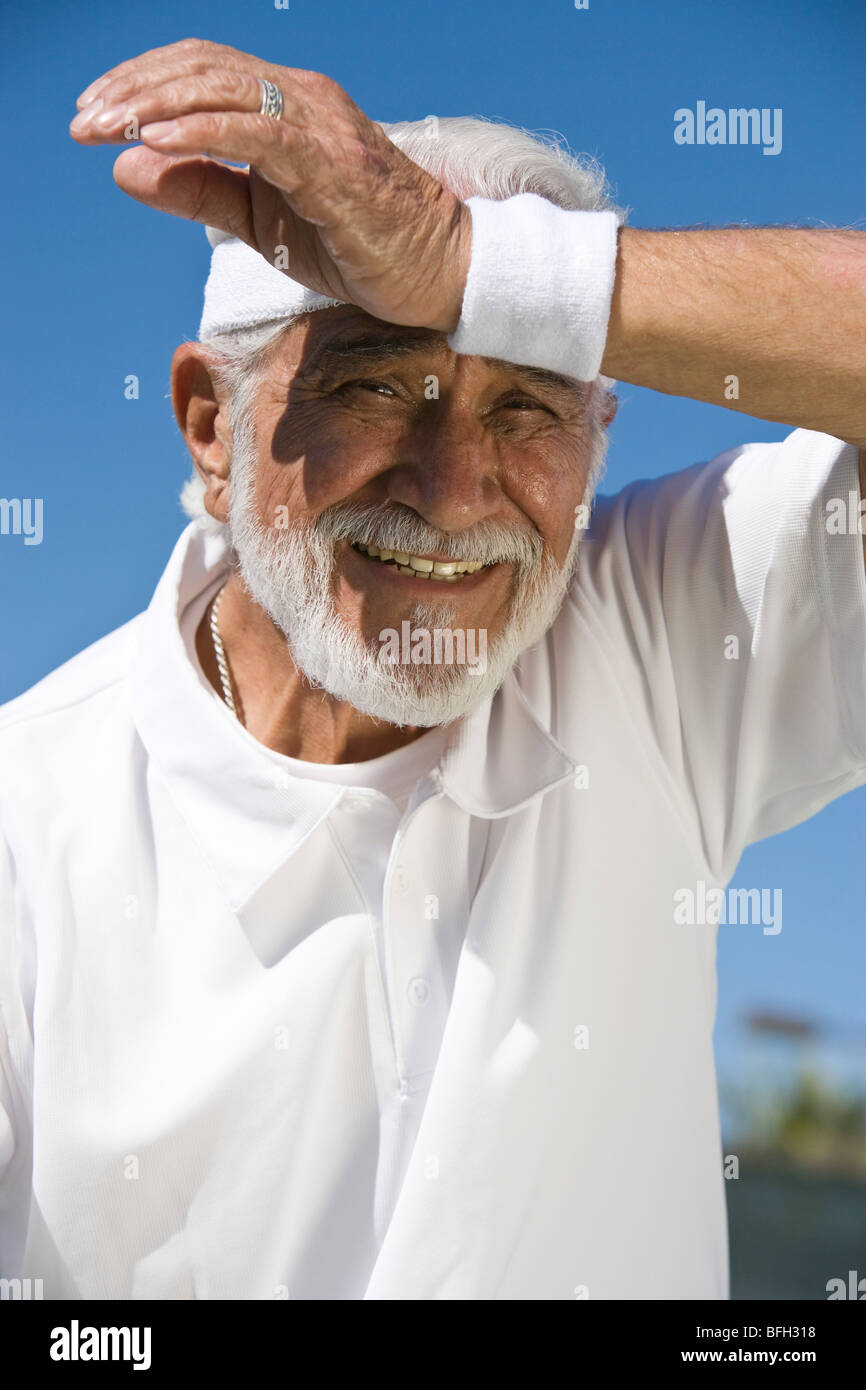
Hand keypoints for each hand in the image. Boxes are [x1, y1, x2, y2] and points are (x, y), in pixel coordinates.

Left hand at [70, 39, 471, 331]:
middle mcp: (303, 99)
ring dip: (154, 105)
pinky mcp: (332, 164)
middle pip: (201, 67)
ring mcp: (320, 126)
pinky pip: (257, 134)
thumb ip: (200, 190)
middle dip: (132, 90)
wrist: (438, 273)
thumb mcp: (261, 220)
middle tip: (83, 120)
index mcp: (287, 106)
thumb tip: (125, 164)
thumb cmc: (358, 245)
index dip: (140, 85)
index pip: (200, 70)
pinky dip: (201, 132)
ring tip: (106, 126)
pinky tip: (157, 142)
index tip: (92, 115)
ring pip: (223, 90)